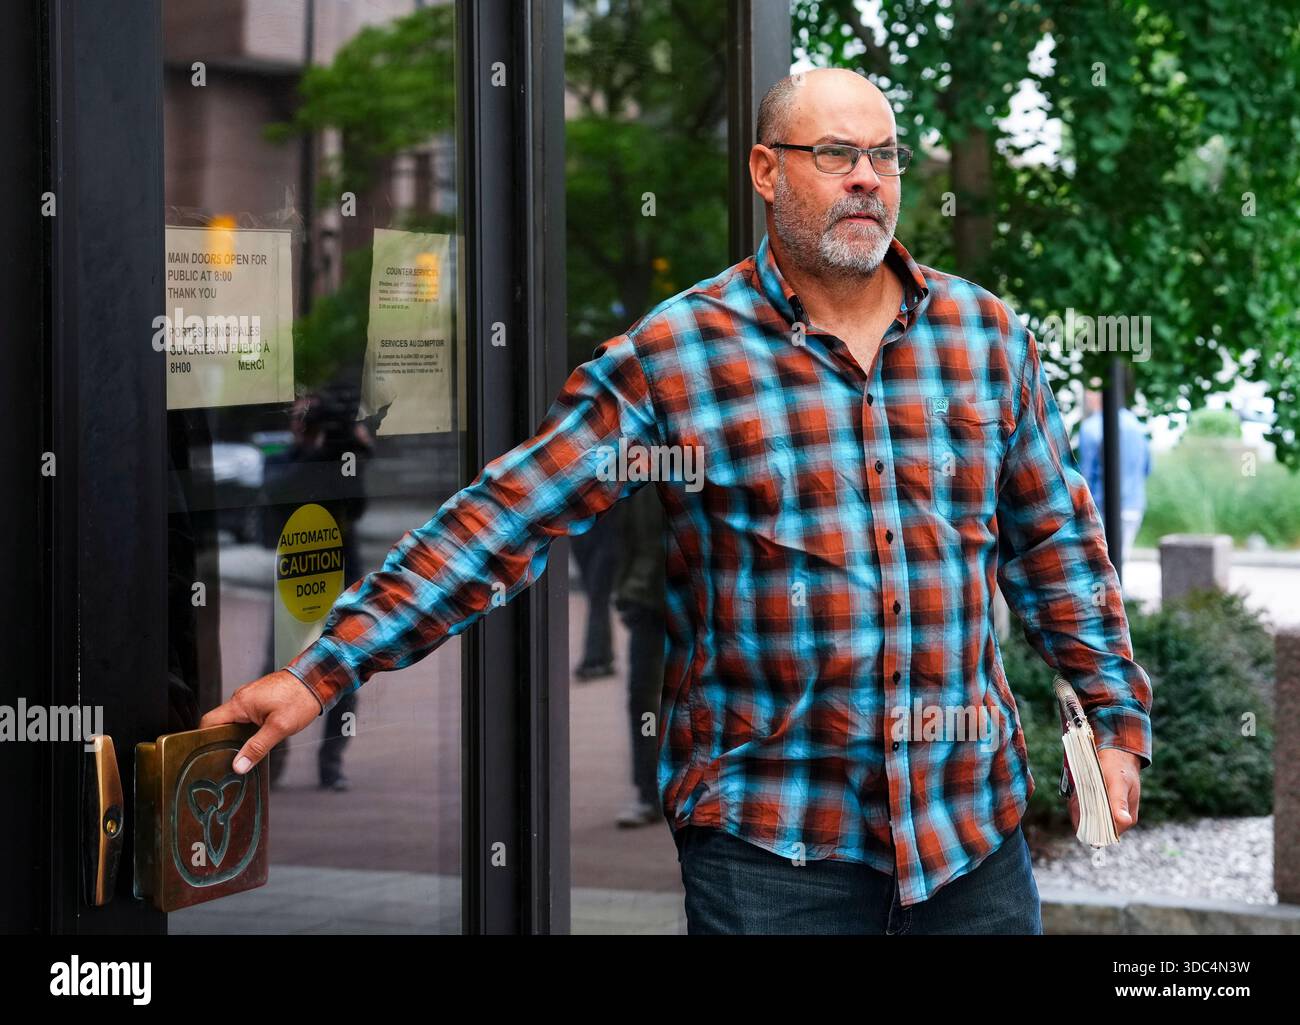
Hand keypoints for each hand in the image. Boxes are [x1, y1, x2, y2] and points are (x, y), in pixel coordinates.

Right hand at [199, 669, 321, 774]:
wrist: (317, 679)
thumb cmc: (301, 697)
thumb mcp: (279, 727)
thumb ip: (257, 747)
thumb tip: (239, 765)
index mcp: (240, 702)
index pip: (209, 721)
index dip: (203, 739)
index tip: (205, 755)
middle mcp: (242, 698)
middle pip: (221, 723)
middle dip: (222, 742)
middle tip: (225, 761)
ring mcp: (251, 698)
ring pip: (235, 721)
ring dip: (237, 736)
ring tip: (241, 754)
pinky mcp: (261, 699)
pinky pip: (246, 716)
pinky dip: (247, 729)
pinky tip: (255, 741)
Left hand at [1068, 747, 1141, 836]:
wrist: (1116, 755)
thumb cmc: (1120, 769)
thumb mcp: (1119, 783)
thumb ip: (1119, 802)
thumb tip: (1124, 821)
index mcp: (1126, 819)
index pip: (1106, 834)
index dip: (1092, 827)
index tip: (1084, 810)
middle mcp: (1116, 820)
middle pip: (1093, 828)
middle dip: (1081, 815)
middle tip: (1078, 798)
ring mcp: (1105, 813)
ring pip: (1084, 819)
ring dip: (1077, 808)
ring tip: (1079, 793)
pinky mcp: (1095, 806)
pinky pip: (1081, 811)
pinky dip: (1076, 803)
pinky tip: (1077, 793)